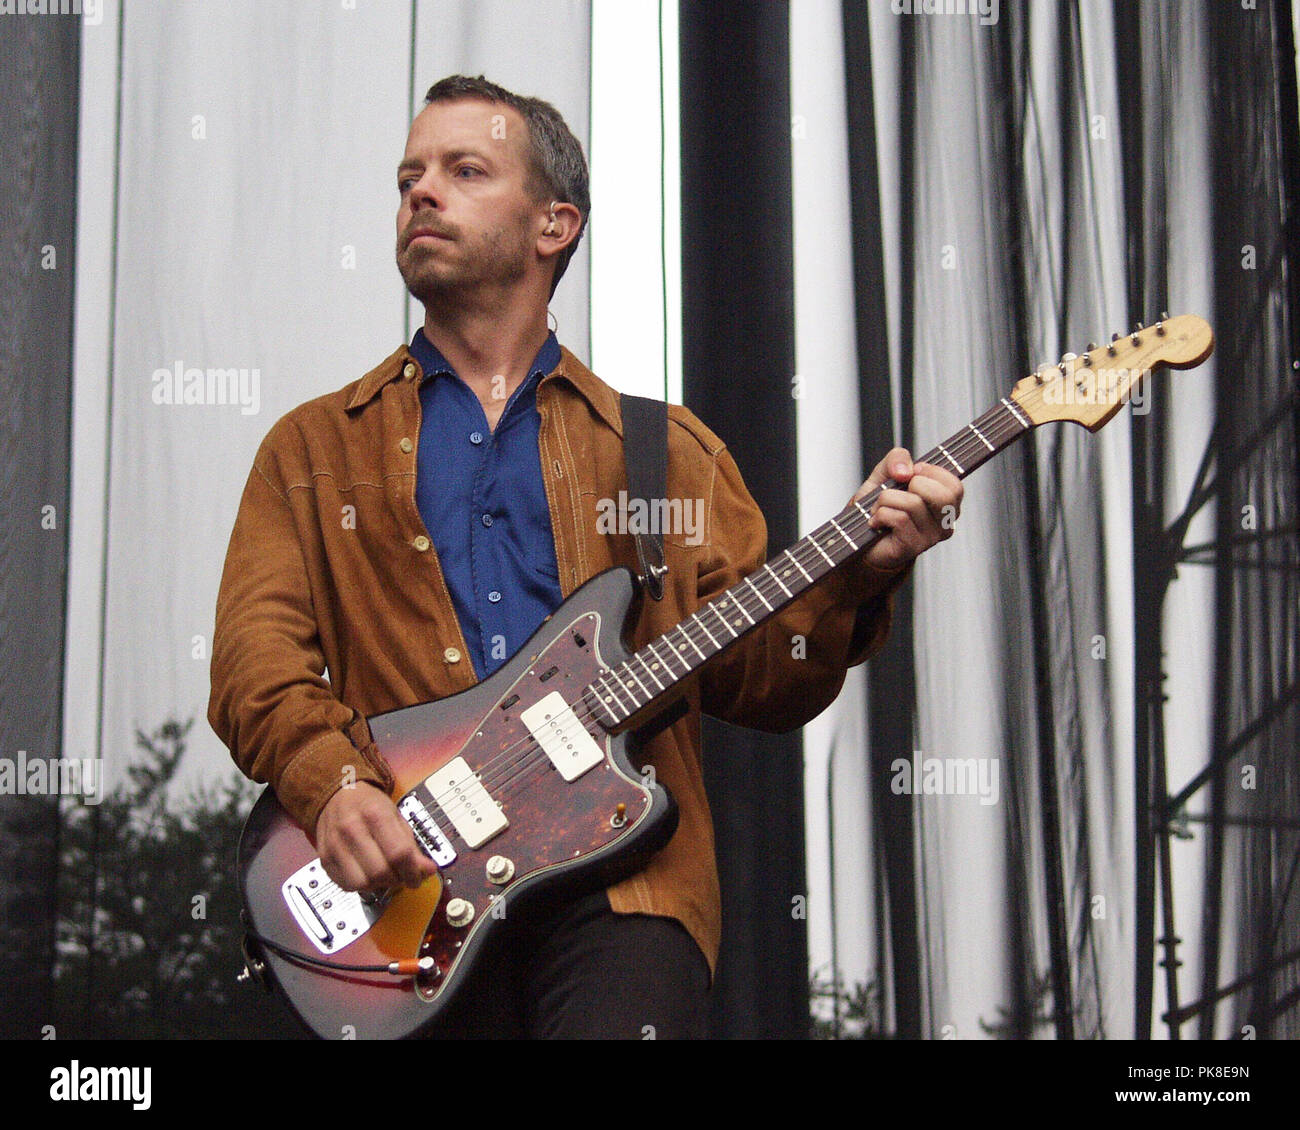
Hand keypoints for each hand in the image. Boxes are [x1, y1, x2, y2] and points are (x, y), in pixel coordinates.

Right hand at [315, 782, 438, 892]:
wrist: (337, 795)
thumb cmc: (369, 805)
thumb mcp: (396, 817)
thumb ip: (412, 846)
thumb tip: (428, 870)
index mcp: (374, 814)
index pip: (398, 853)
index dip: (412, 872)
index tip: (417, 877)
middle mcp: (351, 829)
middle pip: (380, 872)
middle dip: (396, 880)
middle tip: (402, 876)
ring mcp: (334, 845)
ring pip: (362, 884)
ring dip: (379, 885)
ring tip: (384, 875)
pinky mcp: (324, 859)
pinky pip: (346, 885)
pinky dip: (362, 886)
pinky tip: (368, 874)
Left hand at [850, 447, 962, 572]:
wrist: (860, 534)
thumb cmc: (880, 505)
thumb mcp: (887, 472)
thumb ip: (898, 458)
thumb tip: (905, 471)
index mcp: (947, 504)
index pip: (955, 486)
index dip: (931, 472)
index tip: (913, 473)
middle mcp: (944, 523)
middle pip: (942, 496)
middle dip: (913, 484)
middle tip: (898, 491)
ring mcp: (930, 538)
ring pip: (914, 504)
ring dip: (887, 499)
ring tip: (881, 508)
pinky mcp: (912, 547)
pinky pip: (899, 519)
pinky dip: (880, 514)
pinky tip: (877, 521)